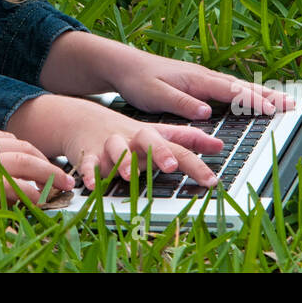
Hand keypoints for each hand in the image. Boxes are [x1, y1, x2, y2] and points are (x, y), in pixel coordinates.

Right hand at [0, 126, 74, 205]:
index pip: (7, 140)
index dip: (31, 153)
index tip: (45, 165)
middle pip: (18, 149)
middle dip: (45, 162)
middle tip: (64, 178)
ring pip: (15, 163)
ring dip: (44, 174)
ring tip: (63, 186)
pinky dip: (22, 189)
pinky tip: (38, 195)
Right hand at [56, 101, 224, 191]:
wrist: (82, 119)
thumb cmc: (127, 133)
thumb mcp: (157, 134)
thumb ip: (186, 140)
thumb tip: (219, 146)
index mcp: (152, 137)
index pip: (178, 149)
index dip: (195, 164)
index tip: (212, 181)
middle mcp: (133, 139)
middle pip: (148, 140)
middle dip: (159, 152)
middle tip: (170, 165)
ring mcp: (110, 145)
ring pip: (116, 148)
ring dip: (122, 160)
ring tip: (127, 174)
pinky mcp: (88, 154)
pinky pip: (87, 163)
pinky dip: (88, 172)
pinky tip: (91, 184)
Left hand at [108, 48, 295, 120]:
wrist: (124, 65)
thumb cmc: (139, 81)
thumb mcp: (155, 96)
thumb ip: (181, 103)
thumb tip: (207, 111)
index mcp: (197, 79)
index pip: (231, 91)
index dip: (253, 101)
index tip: (273, 110)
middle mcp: (204, 76)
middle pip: (242, 86)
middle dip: (268, 95)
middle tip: (293, 105)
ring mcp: (203, 78)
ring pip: (238, 85)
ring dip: (262, 93)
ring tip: (284, 102)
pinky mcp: (199, 82)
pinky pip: (229, 88)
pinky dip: (247, 93)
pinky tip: (255, 99)